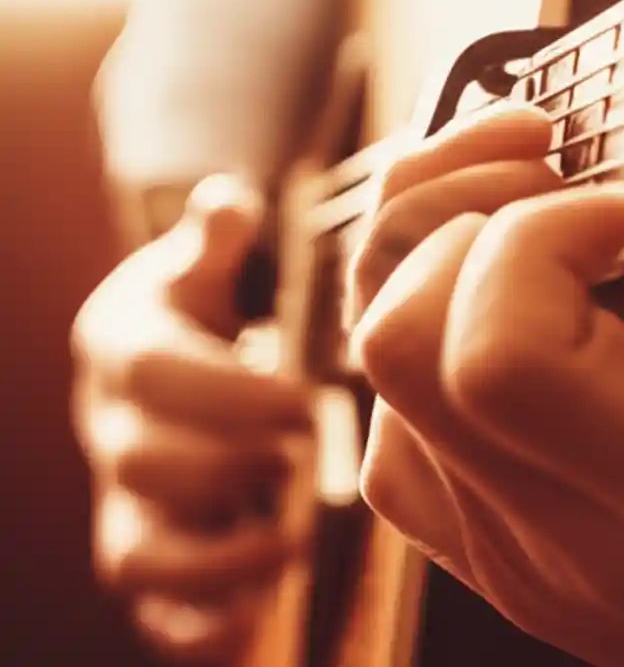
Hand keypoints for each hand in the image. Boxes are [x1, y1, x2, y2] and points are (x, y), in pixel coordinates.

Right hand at [72, 176, 308, 663]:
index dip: (227, 390)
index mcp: (125, 349)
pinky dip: (195, 631)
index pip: (151, 372)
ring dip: (216, 558)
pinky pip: (153, 611)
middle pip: (145, 462)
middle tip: (302, 458)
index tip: (305, 401)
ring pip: (137, 551)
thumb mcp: (202, 267)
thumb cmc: (197, 315)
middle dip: (228, 463)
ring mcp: (127, 502)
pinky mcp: (152, 554)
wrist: (167, 371)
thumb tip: (229, 203)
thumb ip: (216, 237)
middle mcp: (115, 432)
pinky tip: (251, 627)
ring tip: (291, 543)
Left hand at [351, 108, 623, 665]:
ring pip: (378, 399)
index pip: (494, 348)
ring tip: (514, 232)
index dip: (532, 238)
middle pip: (399, 353)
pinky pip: (404, 457)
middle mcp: (568, 542)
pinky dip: (428, 364)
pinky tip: (498, 325)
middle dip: (455, 223)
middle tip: (546, 184)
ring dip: (429, 282)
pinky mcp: (510, 571)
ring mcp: (522, 565)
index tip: (616, 213)